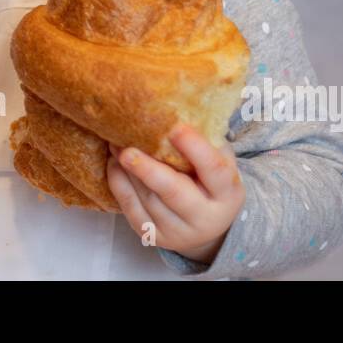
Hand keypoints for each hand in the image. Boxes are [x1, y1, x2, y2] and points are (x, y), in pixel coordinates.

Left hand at [106, 122, 244, 265]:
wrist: (206, 223)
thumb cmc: (210, 180)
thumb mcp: (219, 160)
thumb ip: (205, 138)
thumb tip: (177, 104)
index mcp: (227, 193)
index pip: (213, 170)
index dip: (195, 148)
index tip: (175, 128)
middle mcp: (205, 217)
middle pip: (174, 193)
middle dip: (148, 170)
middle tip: (127, 150)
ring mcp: (178, 232)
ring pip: (148, 200)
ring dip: (128, 171)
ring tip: (114, 145)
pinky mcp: (154, 237)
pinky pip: (131, 210)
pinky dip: (119, 185)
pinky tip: (114, 164)